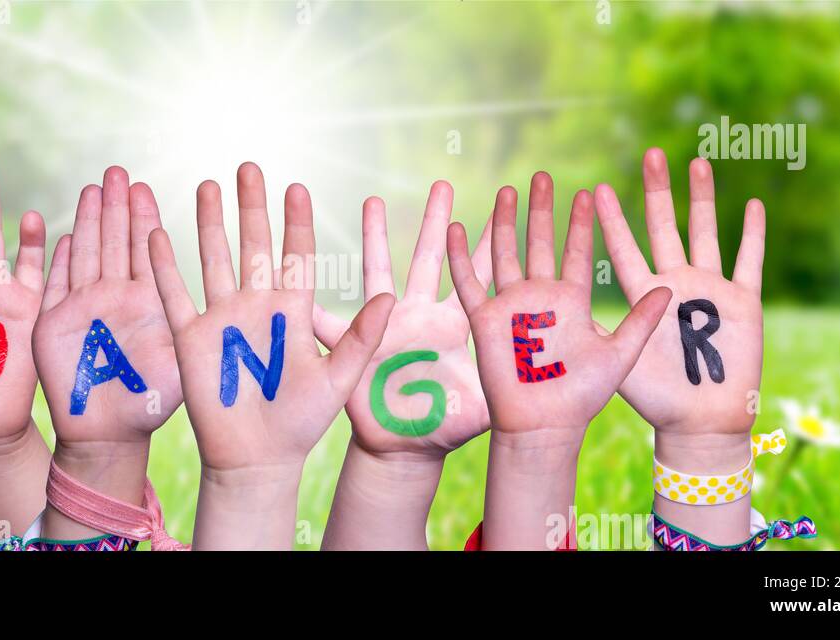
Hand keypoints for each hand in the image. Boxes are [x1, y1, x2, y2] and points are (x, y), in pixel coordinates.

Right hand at [32, 167, 181, 536]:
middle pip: (116, 242)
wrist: (108, 436)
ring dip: (90, 221)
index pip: (147, 250)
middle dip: (117, 206)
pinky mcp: (55, 325)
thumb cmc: (152, 405)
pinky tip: (60, 230)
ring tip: (93, 188)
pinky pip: (54, 284)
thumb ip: (202, 334)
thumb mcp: (186, 366)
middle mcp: (117, 298)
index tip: (145, 186)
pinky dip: (56, 258)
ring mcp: (85, 308)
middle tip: (119, 171)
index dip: (145, 218)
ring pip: (87, 255)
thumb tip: (238, 307)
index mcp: (150, 303)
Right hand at [147, 162, 393, 548]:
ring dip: (210, 222)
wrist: (256, 459)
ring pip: (214, 258)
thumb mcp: (339, 379)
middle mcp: (257, 306)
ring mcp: (222, 319)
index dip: (296, 222)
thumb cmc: (301, 424)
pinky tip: (156, 235)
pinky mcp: (191, 340)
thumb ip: (362, 339)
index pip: (296, 255)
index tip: (297, 187)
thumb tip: (389, 297)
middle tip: (250, 166)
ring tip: (209, 184)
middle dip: (252, 206)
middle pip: (254, 245)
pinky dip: (165, 267)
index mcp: (294, 312)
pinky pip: (176, 296)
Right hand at [313, 181, 492, 459]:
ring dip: (375, 235)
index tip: (502, 205)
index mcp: (455, 324)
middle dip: (436, 220)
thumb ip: (506, 386)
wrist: (406, 446)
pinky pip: (331, 322)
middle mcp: (421, 315)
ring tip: (373, 199)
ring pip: (379, 270)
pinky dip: (314, 304)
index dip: (487, 242)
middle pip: (430, 257)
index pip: (476, 275)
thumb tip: (539, 379)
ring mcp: (386, 325)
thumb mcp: (485, 406)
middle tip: (444, 182)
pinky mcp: (356, 346)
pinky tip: (299, 273)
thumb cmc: (447, 425)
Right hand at [447, 172, 668, 549]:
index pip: (576, 252)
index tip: (587, 191)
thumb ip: (641, 320)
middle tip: (542, 176)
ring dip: (504, 222)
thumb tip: (669, 289)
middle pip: (539, 243)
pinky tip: (458, 229)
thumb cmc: (582, 397)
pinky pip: (470, 283)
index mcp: (572, 301)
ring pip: (505, 253)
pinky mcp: (485, 320)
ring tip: (507, 191)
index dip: (581, 223)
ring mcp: (511, 306)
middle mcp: (541, 298)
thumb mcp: (621, 354)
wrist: (544, 426)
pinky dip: (462, 257)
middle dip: (541, 209)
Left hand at [593, 149, 764, 465]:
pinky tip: (753, 205)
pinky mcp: (744, 303)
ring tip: (697, 163)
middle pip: (665, 228)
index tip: (599, 188)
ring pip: (706, 234)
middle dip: (658, 192)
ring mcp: (710, 290)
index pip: (623, 248)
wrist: (699, 423)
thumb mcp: (619, 361)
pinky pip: (749, 262)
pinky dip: (753, 235)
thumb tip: (558, 304)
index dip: (613, 220)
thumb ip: (597, 329)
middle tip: (651, 152)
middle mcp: (675, 284)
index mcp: (643, 295)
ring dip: (703, 199)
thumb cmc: (656, 399)